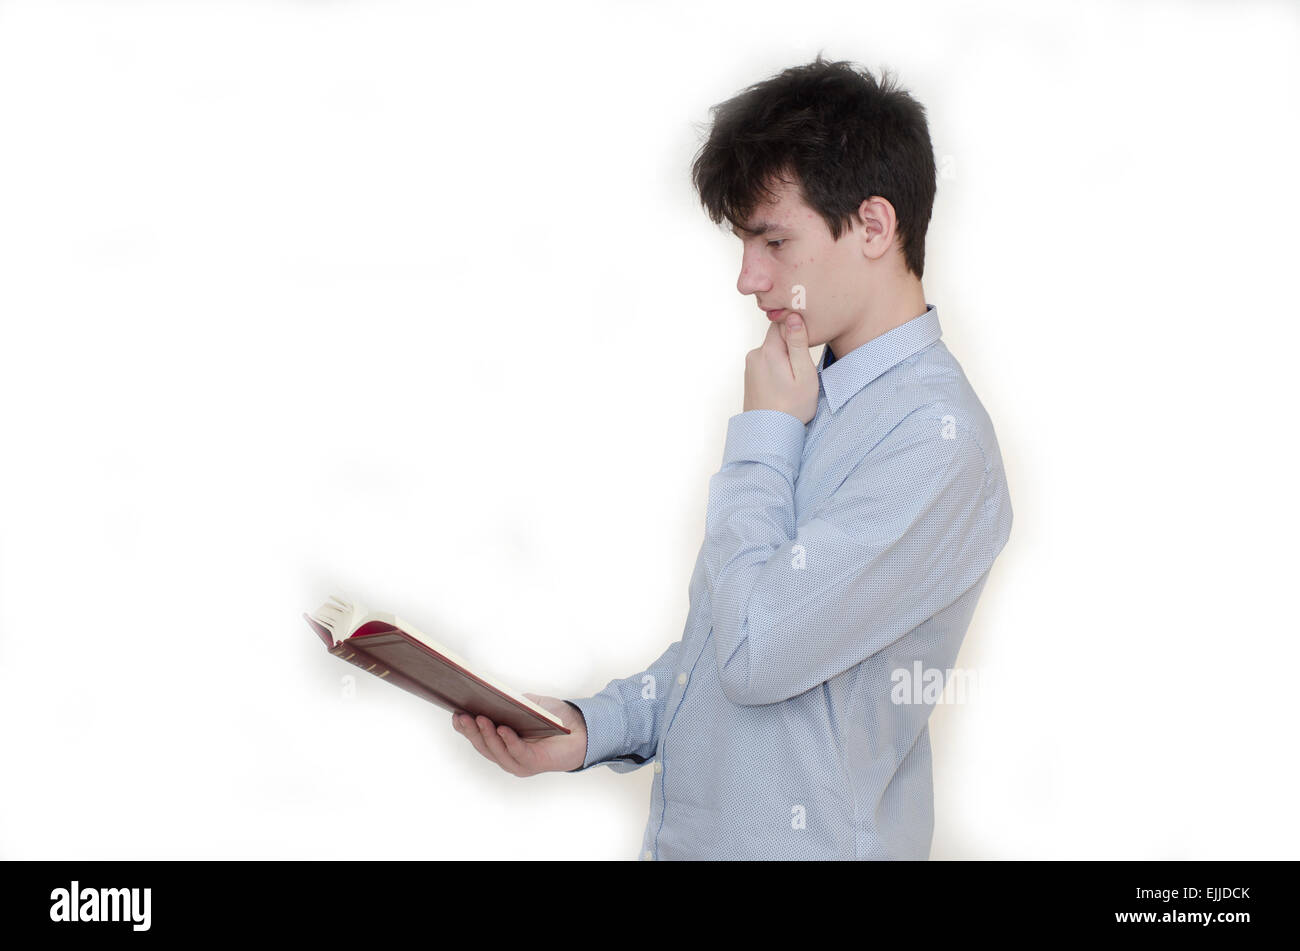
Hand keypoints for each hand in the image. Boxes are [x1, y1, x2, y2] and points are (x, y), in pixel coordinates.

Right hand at [451, 693, 587, 775]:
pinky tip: (503, 729)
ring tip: (480, 718)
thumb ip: (509, 702)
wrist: (582, 730)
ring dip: (487, 735)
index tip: (454, 713)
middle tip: (462, 715)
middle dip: (471, 730)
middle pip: (483, 745)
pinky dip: (509, 741)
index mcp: (501, 743)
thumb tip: (489, 693)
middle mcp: (506, 755)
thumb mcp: (527, 704)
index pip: (477, 737)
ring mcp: (519, 762)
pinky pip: (518, 753)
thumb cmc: (553, 718)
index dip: (464, 727)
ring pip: (496, 751)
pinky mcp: (534, 764)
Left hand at [742, 312, 818, 423]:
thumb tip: (793, 316)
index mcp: (768, 351)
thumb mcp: (804, 374)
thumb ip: (798, 344)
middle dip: (791, 348)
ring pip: (772, 352)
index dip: (796, 329)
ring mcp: (750, 367)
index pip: (781, 323)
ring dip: (784, 361)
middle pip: (776, 338)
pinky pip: (766, 364)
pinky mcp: (750, 377)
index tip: (806, 345)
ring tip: (792, 382)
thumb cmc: (792, 408)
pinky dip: (776, 370)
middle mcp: (754, 355)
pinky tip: (783, 387)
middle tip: (801, 369)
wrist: (768, 435)